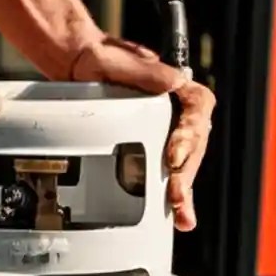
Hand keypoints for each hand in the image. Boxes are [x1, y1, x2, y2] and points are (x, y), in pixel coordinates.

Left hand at [70, 36, 215, 231]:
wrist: (79, 66)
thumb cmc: (98, 60)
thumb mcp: (115, 60)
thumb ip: (144, 71)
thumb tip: (172, 84)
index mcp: (177, 87)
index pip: (197, 110)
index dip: (189, 135)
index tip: (174, 155)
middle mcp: (176, 111)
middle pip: (192, 144)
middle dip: (185, 173)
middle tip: (176, 196)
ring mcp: (165, 130)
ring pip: (183, 162)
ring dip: (183, 190)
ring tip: (182, 215)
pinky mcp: (151, 147)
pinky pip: (166, 171)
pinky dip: (171, 194)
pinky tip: (177, 215)